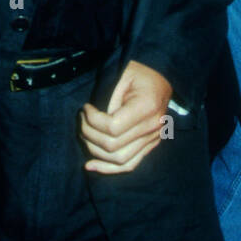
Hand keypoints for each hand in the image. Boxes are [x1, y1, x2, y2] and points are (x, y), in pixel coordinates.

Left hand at [80, 60, 172, 174]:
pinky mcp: (150, 145)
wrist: (159, 76)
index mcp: (148, 107)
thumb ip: (109, 101)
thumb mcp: (121, 76)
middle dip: (89, 134)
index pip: (113, 128)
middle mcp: (154, 127)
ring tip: (84, 134)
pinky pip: (129, 164)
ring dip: (95, 150)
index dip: (92, 121)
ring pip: (119, 160)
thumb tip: (92, 124)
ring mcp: (154, 138)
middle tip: (81, 120)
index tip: (85, 108)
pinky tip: (90, 166)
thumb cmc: (138, 72)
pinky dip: (108, 168)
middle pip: (113, 146)